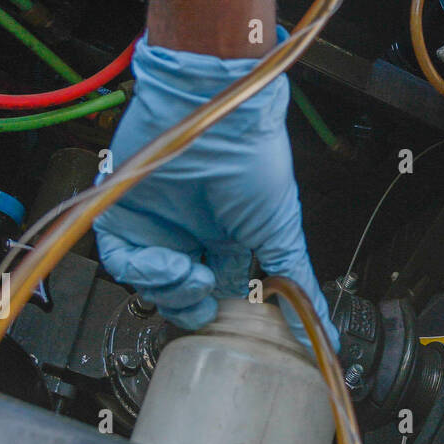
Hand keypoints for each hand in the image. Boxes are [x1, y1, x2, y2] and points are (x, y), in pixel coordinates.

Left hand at [94, 34, 337, 352]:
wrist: (219, 118)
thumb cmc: (254, 161)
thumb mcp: (282, 229)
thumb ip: (296, 280)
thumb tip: (322, 326)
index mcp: (228, 234)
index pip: (222, 286)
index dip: (226, 308)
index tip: (233, 321)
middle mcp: (191, 231)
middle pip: (183, 292)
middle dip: (194, 307)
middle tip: (208, 305)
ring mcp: (157, 224)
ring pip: (151, 285)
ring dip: (174, 291)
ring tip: (194, 277)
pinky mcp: (126, 215)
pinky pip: (122, 262)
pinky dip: (145, 272)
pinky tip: (170, 262)